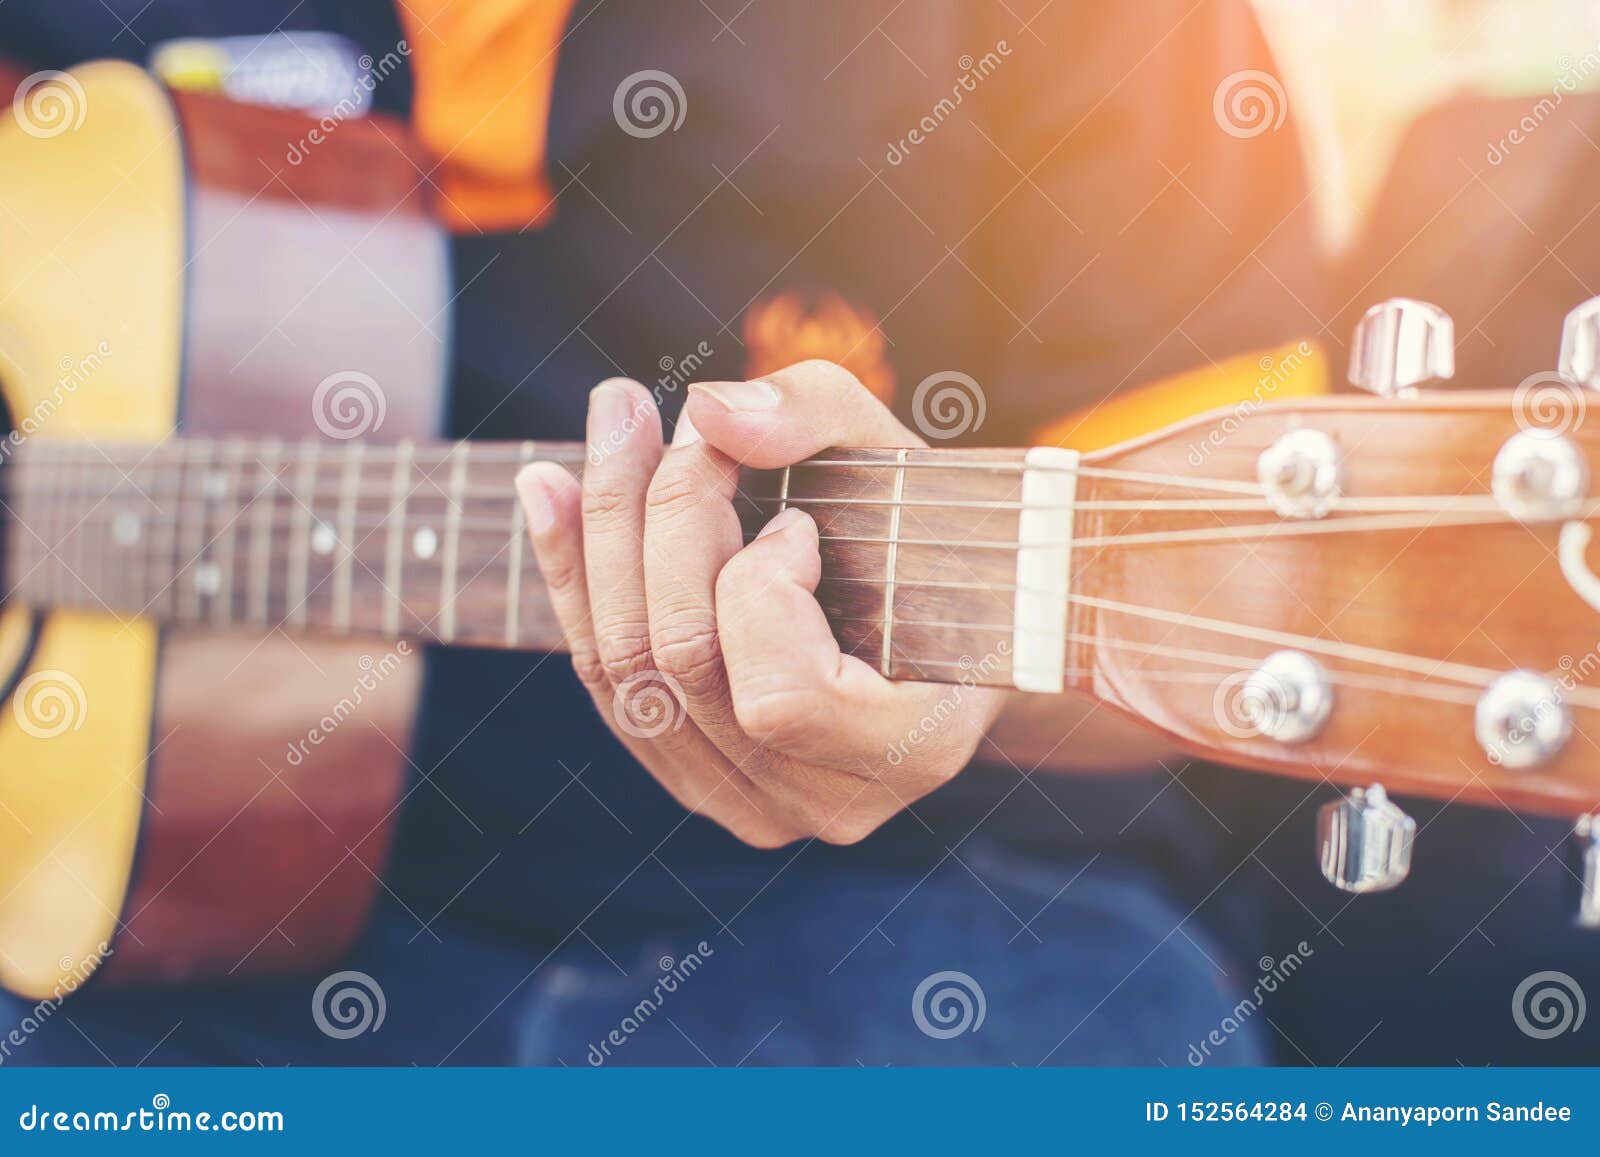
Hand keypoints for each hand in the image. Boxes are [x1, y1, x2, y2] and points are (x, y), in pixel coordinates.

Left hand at [515, 360, 1003, 846]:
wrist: (943, 623)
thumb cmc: (934, 537)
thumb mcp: (896, 453)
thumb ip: (816, 417)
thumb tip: (706, 413)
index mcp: (907, 746)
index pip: (780, 694)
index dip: (762, 586)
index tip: (796, 520)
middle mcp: (824, 800)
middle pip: (683, 664)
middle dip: (652, 515)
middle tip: (636, 404)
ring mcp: (752, 804)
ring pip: (627, 674)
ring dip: (597, 533)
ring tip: (606, 422)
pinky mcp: (694, 779)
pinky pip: (608, 684)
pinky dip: (573, 578)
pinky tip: (551, 488)